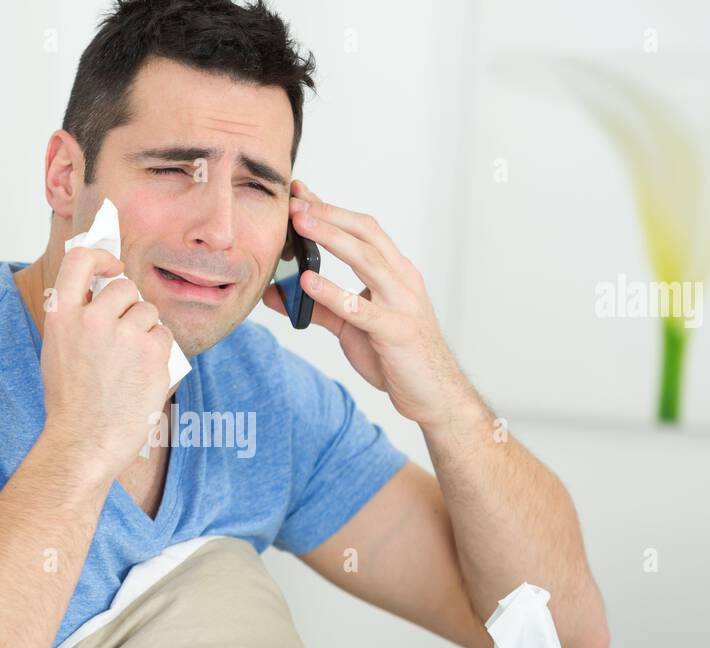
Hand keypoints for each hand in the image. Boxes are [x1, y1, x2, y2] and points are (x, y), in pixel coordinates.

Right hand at [39, 247, 174, 478]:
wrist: (83, 442)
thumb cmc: (71, 403)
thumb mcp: (59, 350)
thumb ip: (78, 319)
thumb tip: (105, 294)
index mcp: (62, 316)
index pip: (81, 260)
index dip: (102, 257)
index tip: (113, 268)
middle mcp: (93, 320)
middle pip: (126, 288)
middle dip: (131, 306)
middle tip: (125, 336)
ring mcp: (124, 336)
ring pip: (149, 312)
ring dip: (146, 330)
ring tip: (132, 362)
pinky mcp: (151, 354)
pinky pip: (164, 336)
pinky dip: (159, 352)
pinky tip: (143, 373)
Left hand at [262, 181, 474, 427]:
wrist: (433, 393)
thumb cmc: (395, 355)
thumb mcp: (351, 326)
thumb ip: (317, 307)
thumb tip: (276, 293)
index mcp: (395, 273)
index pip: (362, 230)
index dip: (331, 209)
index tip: (300, 193)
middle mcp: (401, 280)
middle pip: (365, 233)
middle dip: (328, 214)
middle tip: (294, 202)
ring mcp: (402, 303)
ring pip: (367, 259)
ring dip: (331, 238)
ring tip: (299, 224)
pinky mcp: (396, 331)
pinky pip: (361, 308)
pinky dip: (334, 291)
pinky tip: (308, 281)